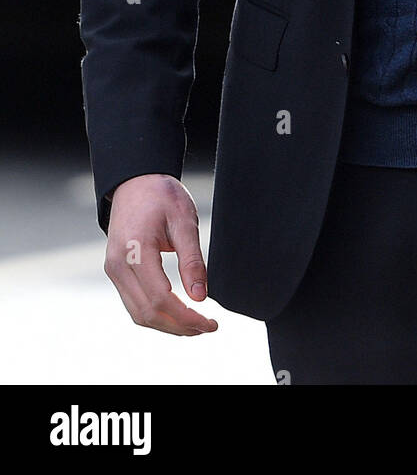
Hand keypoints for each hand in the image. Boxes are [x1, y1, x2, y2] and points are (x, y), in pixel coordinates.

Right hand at [104, 174, 218, 335]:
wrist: (135, 180)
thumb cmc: (161, 195)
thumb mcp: (184, 220)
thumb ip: (192, 260)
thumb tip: (201, 297)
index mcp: (135, 250)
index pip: (161, 298)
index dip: (187, 317)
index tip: (211, 322)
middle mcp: (118, 265)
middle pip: (148, 313)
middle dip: (180, 327)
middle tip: (208, 327)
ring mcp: (113, 270)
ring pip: (138, 313)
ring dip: (167, 326)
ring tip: (195, 326)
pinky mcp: (116, 272)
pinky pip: (133, 303)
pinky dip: (155, 315)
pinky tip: (176, 314)